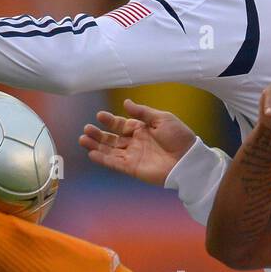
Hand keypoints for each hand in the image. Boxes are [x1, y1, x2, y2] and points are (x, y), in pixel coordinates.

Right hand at [79, 100, 196, 185]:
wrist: (188, 159)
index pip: (121, 124)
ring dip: (96, 145)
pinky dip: (102, 159)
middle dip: (99, 134)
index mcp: (141, 129)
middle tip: (86, 129)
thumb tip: (126, 102)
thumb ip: (142, 112)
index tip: (99, 116)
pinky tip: (91, 153)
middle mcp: (135, 142)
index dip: (110, 121)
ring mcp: (133, 156)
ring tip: (83, 139)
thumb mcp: (161, 118)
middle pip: (112, 138)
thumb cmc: (179, 137)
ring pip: (110, 151)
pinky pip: (114, 163)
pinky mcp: (132, 168)